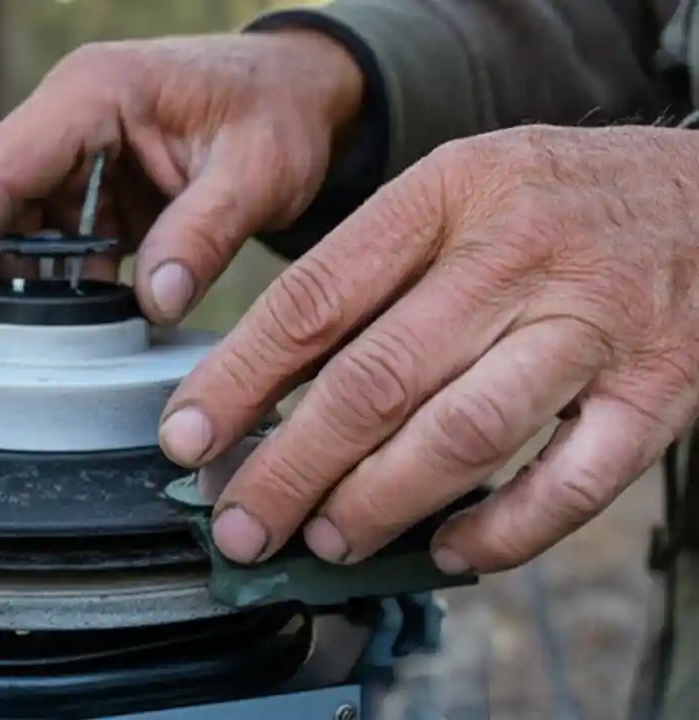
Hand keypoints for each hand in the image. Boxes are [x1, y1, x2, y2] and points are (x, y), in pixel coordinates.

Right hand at [0, 31, 363, 330]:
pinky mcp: (99, 180)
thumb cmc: (280, 111)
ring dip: (17, 280)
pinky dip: (60, 280)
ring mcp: (82, 148)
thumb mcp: (257, 171)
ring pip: (20, 221)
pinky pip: (60, 235)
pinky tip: (65, 325)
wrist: (304, 92)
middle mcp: (72, 115)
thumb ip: (205, 233)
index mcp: (94, 94)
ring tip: (6, 346)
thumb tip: (155, 303)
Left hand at [162, 125, 698, 573]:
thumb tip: (267, 383)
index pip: (314, 298)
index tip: (188, 438)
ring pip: (465, 433)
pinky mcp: (659, 390)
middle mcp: (514, 255)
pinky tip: (446, 550)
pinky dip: (502, 531)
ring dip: (379, 501)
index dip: (238, 379)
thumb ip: (367, 273)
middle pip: (376, 378)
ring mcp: (593, 324)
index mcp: (444, 197)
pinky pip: (573, 482)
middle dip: (290, 465)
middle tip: (242, 521)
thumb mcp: (451, 192)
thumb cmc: (551, 203)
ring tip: (325, 538)